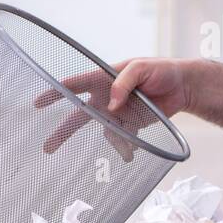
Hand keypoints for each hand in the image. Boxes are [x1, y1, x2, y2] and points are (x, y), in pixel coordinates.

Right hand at [33, 58, 192, 159]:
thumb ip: (123, 83)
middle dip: (63, 131)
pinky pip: (122, 139)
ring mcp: (118, 111)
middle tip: (47, 147)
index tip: (38, 103)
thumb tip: (111, 104)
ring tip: (127, 151)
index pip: (74, 85)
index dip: (55, 93)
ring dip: (113, 143)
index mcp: (104, 78)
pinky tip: (131, 154)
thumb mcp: (141, 68)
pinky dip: (126, 147)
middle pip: (79, 115)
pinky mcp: (131, 123)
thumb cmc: (161, 70)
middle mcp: (106, 96)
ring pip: (105, 131)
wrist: (183, 86)